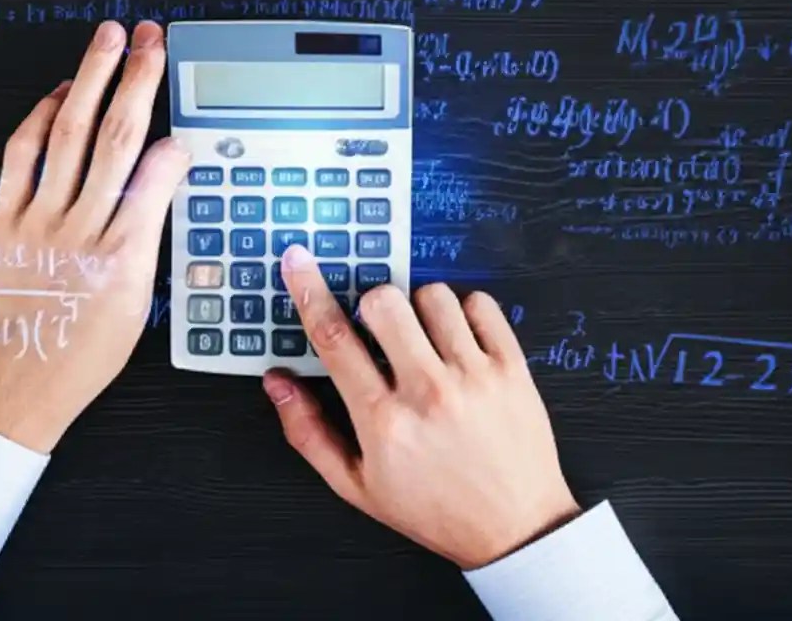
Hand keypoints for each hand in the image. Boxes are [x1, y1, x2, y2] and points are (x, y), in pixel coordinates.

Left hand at [0, 20, 188, 453]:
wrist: (15, 382)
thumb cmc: (80, 356)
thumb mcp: (136, 307)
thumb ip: (149, 240)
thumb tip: (161, 187)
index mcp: (125, 258)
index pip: (156, 178)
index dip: (173, 137)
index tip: (185, 115)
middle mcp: (82, 231)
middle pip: (116, 137)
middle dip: (138, 80)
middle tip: (152, 40)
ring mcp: (39, 221)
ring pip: (70, 133)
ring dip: (90, 77)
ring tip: (109, 38)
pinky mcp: (4, 220)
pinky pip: (21, 156)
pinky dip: (39, 118)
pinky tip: (59, 93)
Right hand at [262, 245, 579, 569]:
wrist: (514, 529)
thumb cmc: (434, 508)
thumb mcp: (356, 485)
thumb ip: (308, 431)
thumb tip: (277, 382)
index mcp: (383, 421)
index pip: (334, 338)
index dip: (309, 291)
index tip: (298, 262)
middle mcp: (428, 393)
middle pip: (383, 302)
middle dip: (372, 304)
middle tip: (380, 331)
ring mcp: (474, 377)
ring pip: (433, 295)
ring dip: (420, 309)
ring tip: (426, 343)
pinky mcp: (512, 369)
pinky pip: (481, 305)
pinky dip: (466, 312)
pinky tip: (460, 342)